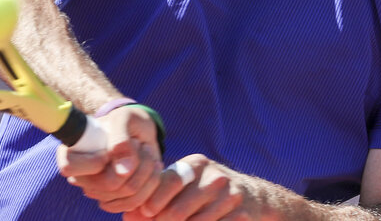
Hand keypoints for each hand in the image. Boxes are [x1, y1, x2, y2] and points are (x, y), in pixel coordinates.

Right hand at [56, 105, 164, 213]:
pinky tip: (152, 167)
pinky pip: (134, 203)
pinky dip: (150, 184)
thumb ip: (121, 139)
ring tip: (148, 151)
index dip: (93, 162)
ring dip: (146, 172)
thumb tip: (123, 170)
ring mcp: (97, 191)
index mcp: (71, 152)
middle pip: (106, 186)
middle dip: (134, 164)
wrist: (139, 131)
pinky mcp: (114, 200)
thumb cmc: (126, 120)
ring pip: (125, 195)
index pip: (70, 167)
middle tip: (141, 144)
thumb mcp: (124, 119)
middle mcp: (80, 176)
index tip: (110, 149)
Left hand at [125, 154, 259, 220]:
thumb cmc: (206, 191)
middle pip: (178, 211)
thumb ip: (158, 195)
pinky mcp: (241, 216)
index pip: (169, 182)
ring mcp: (231, 197)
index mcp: (197, 164)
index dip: (154, 200)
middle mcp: (215, 178)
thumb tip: (128, 214)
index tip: (145, 212)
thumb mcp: (186, 184)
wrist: (252, 196)